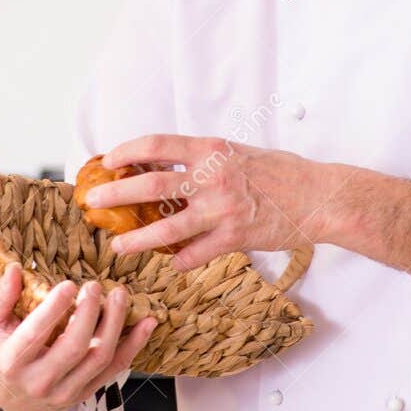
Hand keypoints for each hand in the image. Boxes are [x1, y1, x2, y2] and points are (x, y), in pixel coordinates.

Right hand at [0, 262, 156, 410]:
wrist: (11, 399)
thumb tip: (15, 268)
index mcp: (12, 362)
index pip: (35, 334)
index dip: (53, 309)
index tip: (68, 284)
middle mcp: (40, 382)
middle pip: (74, 347)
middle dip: (89, 313)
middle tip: (95, 285)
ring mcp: (66, 391)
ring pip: (99, 358)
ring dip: (115, 324)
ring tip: (120, 295)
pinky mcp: (86, 393)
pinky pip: (115, 369)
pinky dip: (134, 345)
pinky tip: (147, 324)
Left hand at [82, 134, 340, 270]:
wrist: (317, 195)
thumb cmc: (278, 171)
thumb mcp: (237, 151)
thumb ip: (203, 158)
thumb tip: (162, 164)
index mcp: (211, 149)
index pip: (156, 144)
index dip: (126, 151)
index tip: (108, 160)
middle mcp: (212, 177)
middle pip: (150, 185)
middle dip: (115, 193)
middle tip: (93, 201)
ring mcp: (222, 209)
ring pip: (167, 228)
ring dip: (137, 239)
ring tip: (117, 246)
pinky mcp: (235, 237)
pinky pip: (197, 254)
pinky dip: (180, 262)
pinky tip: (171, 265)